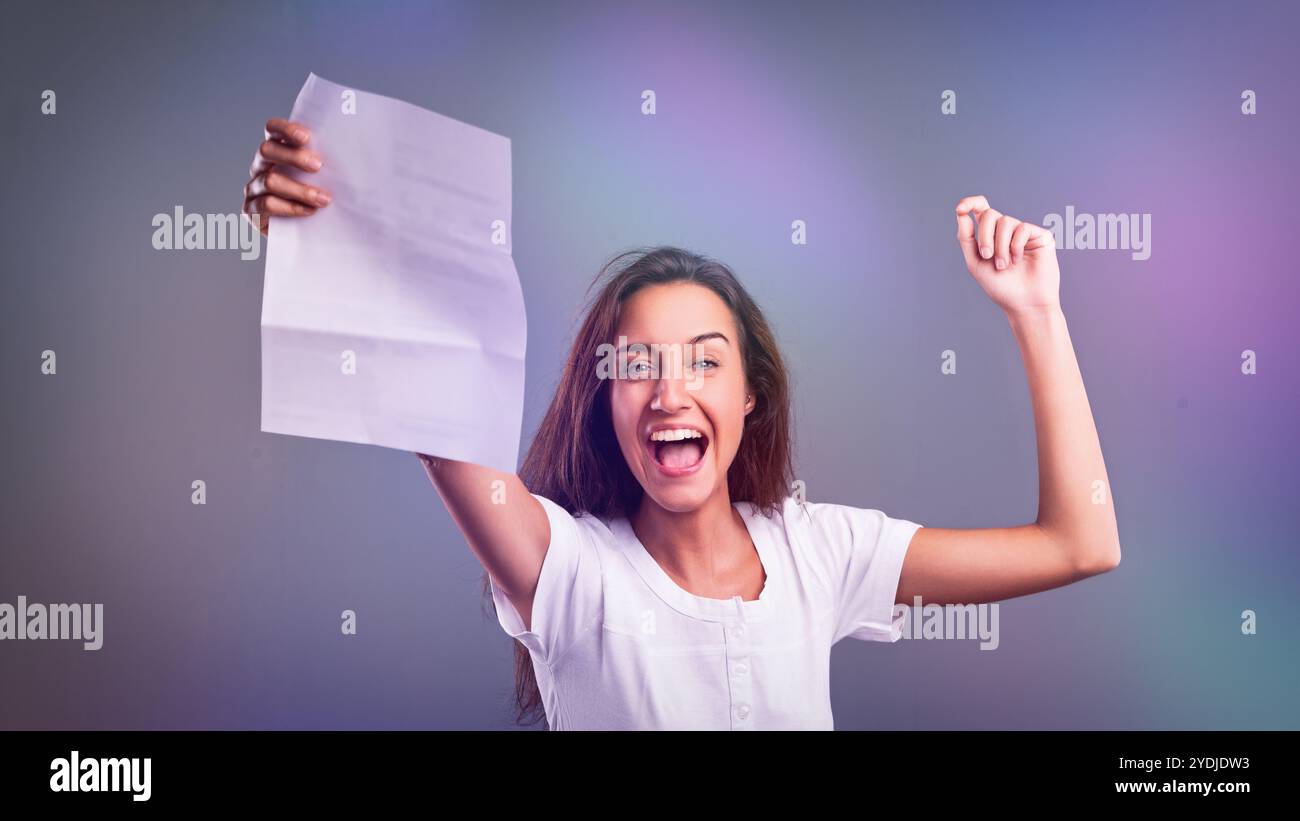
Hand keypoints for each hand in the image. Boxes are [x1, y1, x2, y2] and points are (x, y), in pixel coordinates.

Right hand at [242, 118, 331, 235]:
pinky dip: (290, 207)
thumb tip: (350, 156)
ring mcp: (253, 187)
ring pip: (270, 180)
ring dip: (300, 189)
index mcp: (276, 151)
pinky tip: (309, 211)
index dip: (285, 129)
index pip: (272, 130)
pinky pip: (267, 204)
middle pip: (267, 150)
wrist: (305, 233)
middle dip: (294, 157)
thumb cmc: (317, 198)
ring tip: (324, 199)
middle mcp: (261, 165)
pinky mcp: (251, 209)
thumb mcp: (322, 178)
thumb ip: (324, 164)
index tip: (306, 137)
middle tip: (318, 166)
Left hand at [955, 195, 1059, 316]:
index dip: (970, 203)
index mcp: (990, 236)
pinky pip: (1022, 228)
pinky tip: (1017, 260)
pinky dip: (1015, 246)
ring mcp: (1023, 232)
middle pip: (989, 214)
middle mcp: (1006, 231)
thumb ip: (966, 238)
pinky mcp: (1040, 235)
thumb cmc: (1000, 287)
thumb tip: (961, 213)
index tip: (960, 209)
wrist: (1023, 303)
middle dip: (984, 235)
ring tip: (1003, 265)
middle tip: (987, 256)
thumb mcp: (975, 263)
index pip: (981, 210)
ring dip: (1000, 246)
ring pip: (1005, 221)